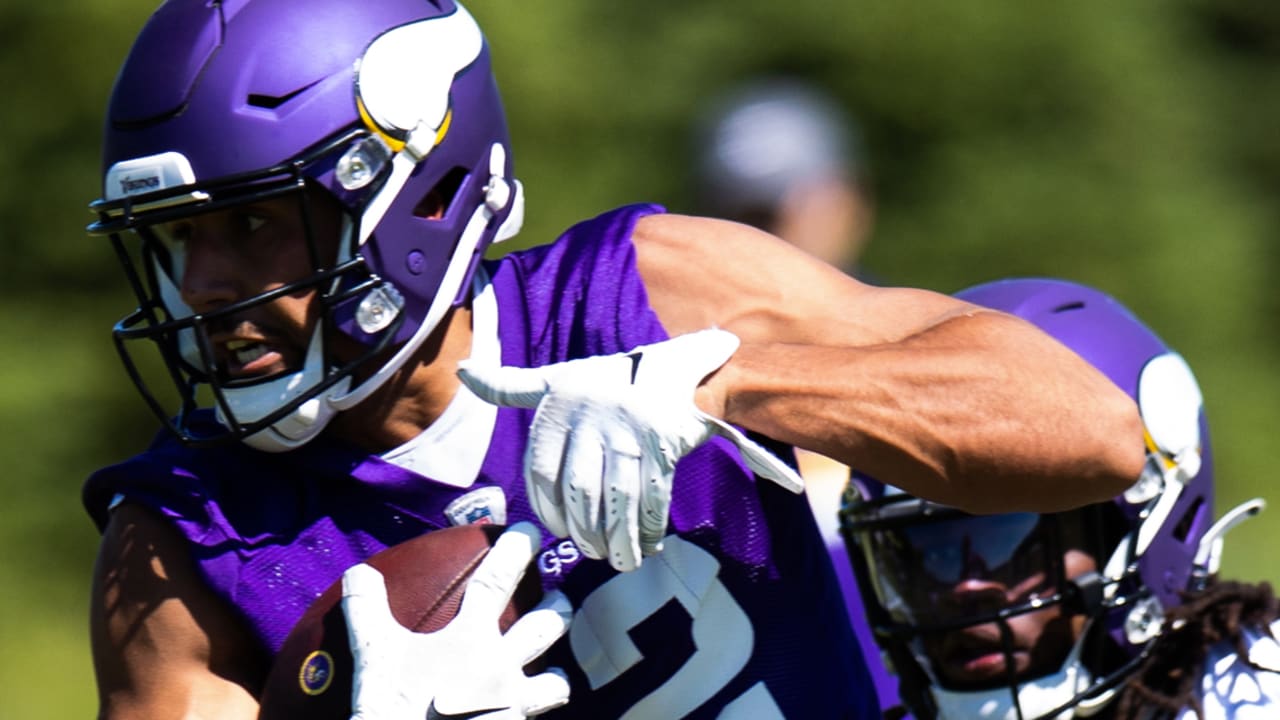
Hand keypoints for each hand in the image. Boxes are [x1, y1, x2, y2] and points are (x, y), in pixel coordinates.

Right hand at [342, 522, 571, 719]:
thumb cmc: (393, 706)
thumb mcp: (374, 654)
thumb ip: (367, 609)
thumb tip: (358, 572)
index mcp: (470, 637)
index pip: (497, 580)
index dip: (515, 551)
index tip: (532, 531)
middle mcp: (501, 666)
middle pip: (545, 625)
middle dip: (556, 606)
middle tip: (558, 596)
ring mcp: (512, 703)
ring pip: (557, 680)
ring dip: (557, 668)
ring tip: (554, 665)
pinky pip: (540, 717)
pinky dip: (537, 711)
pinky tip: (530, 710)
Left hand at [458, 328, 802, 571]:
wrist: (677, 369)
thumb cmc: (609, 380)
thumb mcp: (559, 378)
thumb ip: (512, 385)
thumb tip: (463, 371)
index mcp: (559, 407)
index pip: (542, 474)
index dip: (549, 512)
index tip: (560, 532)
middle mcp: (591, 418)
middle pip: (579, 493)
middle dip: (585, 532)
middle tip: (590, 553)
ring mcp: (629, 431)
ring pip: (616, 500)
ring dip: (619, 539)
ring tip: (620, 562)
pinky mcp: (663, 441)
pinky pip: (652, 495)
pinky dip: (650, 526)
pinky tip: (648, 544)